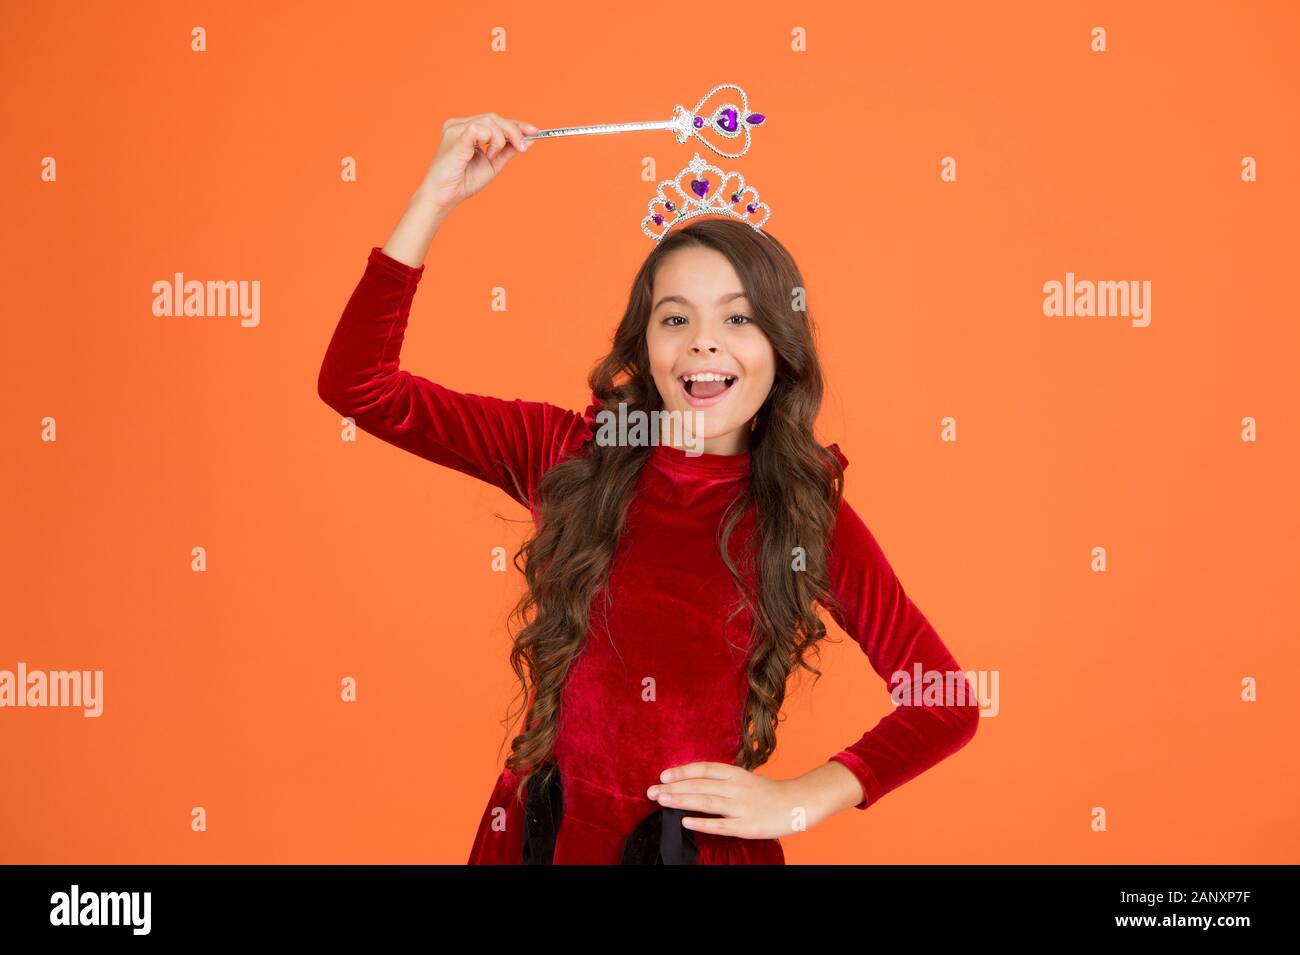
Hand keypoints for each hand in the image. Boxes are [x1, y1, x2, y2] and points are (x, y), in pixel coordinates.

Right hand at [415, 112, 537, 215]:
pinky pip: (478, 128)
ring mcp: (455, 129)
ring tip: (492, 156)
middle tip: (523, 147)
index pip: (495, 120)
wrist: (445, 197)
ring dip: (500, 139)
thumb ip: (508, 151)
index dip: (516, 124)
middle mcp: (459, 125)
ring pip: (489, 121)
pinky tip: (486, 153)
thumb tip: (529, 140)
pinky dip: (490, 139)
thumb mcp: (492, 164)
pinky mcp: (455, 137)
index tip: (534, 131)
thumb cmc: (463, 182)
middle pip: (494, 117)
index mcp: (467, 130)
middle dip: (514, 131)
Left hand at [647, 761, 825, 839]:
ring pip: (706, 802)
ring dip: (682, 800)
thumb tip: (694, 780)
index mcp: (735, 774)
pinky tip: (685, 821)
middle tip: (651, 790)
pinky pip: (720, 824)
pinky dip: (702, 823)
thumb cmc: (767, 793)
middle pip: (699, 785)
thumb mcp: (744, 778)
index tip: (663, 774)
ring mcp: (741, 807)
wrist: (797, 804)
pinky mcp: (746, 825)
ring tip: (661, 801)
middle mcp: (736, 787)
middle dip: (673, 787)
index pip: (704, 769)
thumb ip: (723, 779)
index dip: (682, 771)